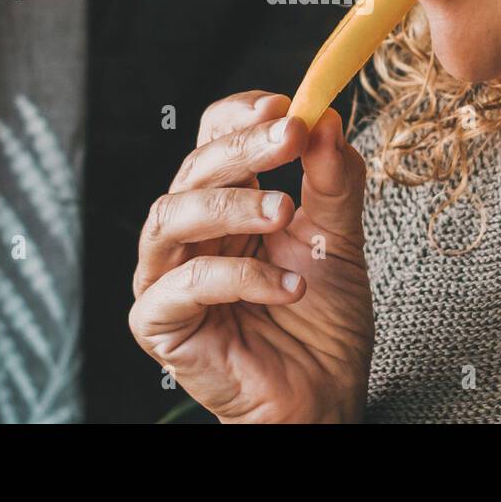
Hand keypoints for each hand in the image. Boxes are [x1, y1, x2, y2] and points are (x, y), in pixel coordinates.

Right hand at [129, 91, 372, 422]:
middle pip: (193, 169)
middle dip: (243, 148)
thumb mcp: (340, 238)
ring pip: (172, 216)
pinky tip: (287, 286)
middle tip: (291, 135)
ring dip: (230, 205)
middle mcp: (190, 232)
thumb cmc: (323, 321)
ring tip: (284, 212)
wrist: (324, 397)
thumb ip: (334, 180)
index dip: (239, 116)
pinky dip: (237, 277)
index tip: (286, 104)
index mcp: (225, 202)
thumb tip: (328, 118)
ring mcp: (168, 275)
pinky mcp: (160, 323)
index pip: (212, 138)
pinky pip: (183, 284)